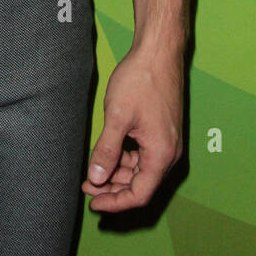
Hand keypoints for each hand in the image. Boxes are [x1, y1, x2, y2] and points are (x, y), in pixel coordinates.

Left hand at [81, 46, 183, 210]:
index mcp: (161, 155)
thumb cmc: (141, 80)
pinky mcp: (163, 131)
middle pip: (141, 185)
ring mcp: (168, 142)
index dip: (114, 203)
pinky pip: (144, 155)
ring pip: (141, 170)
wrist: (159, 52)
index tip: (93, 204)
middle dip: (113, 189)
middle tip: (87, 186)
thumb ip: (106, 151)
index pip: (139, 194)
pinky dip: (126, 158)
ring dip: (118, 174)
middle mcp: (169, 153)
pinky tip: (108, 152)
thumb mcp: (117, 117)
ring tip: (93, 171)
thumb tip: (96, 179)